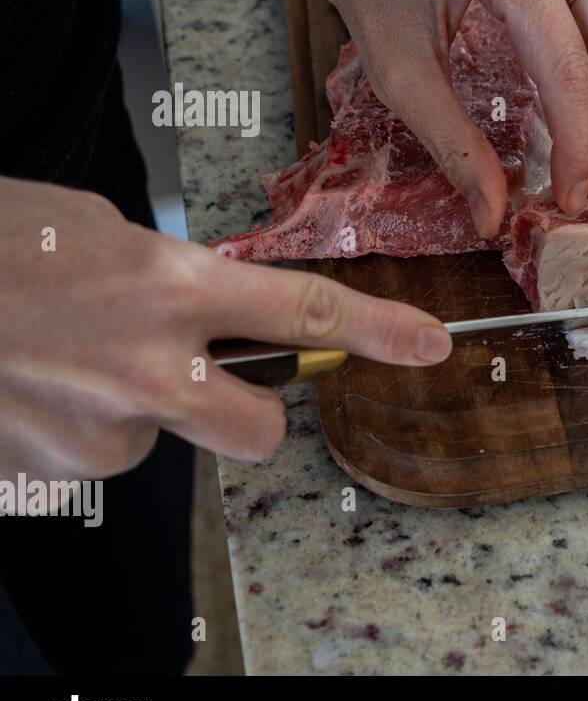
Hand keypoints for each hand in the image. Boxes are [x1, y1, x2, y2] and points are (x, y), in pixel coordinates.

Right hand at [0, 179, 451, 481]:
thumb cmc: (2, 238)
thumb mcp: (107, 229)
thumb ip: (178, 277)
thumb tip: (218, 311)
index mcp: (171, 286)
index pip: (304, 316)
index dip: (379, 333)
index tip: (432, 345)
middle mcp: (147, 367)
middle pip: (260, 432)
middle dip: (247, 414)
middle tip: (200, 379)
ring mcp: (96, 429)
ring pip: (161, 443)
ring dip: (134, 412)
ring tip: (69, 360)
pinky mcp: (49, 471)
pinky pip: (95, 459)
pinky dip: (76, 429)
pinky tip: (34, 385)